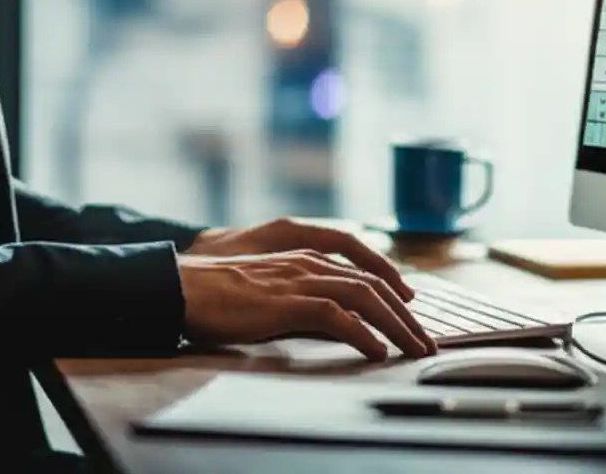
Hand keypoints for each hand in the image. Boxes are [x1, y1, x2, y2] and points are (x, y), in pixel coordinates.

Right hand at [178, 221, 435, 359]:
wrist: (181, 286)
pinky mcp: (287, 302)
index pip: (363, 267)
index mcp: (304, 254)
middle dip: (406, 314)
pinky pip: (337, 317)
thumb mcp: (267, 287)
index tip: (410, 306)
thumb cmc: (217, 292)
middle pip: (374, 284)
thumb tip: (326, 318)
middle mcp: (309, 262)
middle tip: (425, 340)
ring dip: (396, 325)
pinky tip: (377, 351)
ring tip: (414, 348)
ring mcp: (300, 280)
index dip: (391, 284)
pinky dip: (363, 334)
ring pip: (365, 298)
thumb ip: (297, 294)